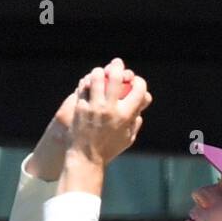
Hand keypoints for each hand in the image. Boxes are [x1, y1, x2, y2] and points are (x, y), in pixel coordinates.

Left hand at [26, 59, 141, 180]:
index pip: (139, 89)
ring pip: (97, 78)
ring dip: (99, 72)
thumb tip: (141, 106)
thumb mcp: (128, 138)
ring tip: (99, 72)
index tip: (135, 82)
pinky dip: (87, 82)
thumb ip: (136, 121)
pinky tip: (88, 83)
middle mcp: (111, 109)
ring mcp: (94, 107)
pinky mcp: (80, 107)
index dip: (139, 82)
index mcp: (126, 116)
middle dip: (118, 66)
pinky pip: (84, 86)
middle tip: (117, 63)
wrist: (86, 157)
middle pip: (117, 77)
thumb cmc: (109, 149)